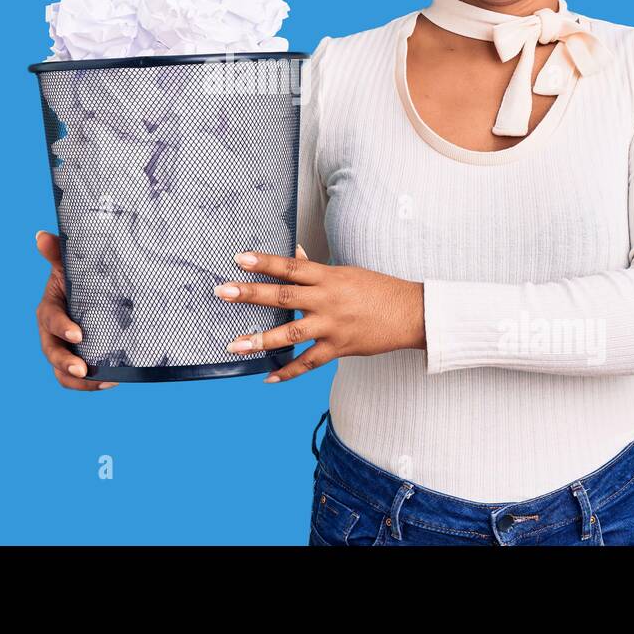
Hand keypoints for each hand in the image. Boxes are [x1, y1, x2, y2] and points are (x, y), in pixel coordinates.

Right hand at [35, 229, 117, 390]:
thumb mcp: (68, 265)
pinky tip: (112, 381)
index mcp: (49, 309)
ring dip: (79, 381)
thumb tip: (41, 235)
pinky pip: (77, 379)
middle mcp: (52, 333)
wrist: (93, 293)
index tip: (77, 334)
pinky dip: (92, 384)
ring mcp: (63, 349)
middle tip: (83, 370)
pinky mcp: (77, 360)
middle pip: (52, 351)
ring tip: (102, 381)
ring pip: (61, 371)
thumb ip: (57, 253)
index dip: (62, 327)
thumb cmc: (77, 278)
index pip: (51, 320)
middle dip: (66, 362)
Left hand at [213, 245, 425, 382]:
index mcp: (328, 277)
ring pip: (291, 333)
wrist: (410, 313)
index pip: (291, 266)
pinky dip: (288, 372)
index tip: (240, 258)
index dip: (265, 262)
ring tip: (234, 344)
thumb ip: (316, 270)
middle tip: (223, 291)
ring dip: (260, 340)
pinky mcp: (339, 348)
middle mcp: (327, 300)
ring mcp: (332, 326)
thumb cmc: (378, 290)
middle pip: (283, 295)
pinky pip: (309, 362)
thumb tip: (294, 255)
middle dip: (250, 294)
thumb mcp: (346, 273)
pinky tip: (268, 377)